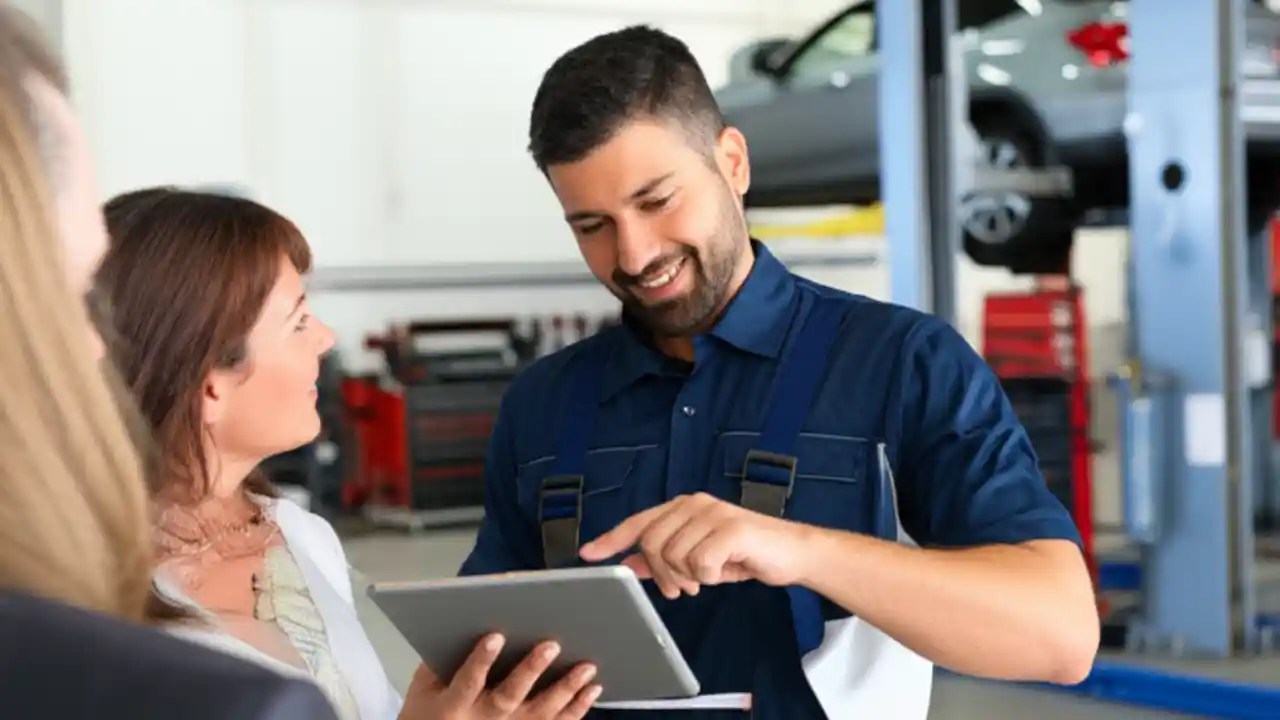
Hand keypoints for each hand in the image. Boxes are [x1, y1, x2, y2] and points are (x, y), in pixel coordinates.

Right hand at [398, 633, 601, 719]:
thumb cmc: (430, 713)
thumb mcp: (425, 686)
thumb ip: (446, 656)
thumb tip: (474, 613)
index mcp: (452, 707)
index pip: (467, 682)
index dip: (481, 660)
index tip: (495, 636)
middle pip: (508, 698)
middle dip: (530, 671)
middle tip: (551, 644)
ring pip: (538, 714)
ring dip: (565, 689)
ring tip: (586, 666)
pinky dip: (576, 709)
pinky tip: (592, 689)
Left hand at [578, 492, 813, 598]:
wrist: (792, 552)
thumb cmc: (744, 554)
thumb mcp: (698, 558)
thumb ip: (664, 558)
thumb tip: (631, 563)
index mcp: (684, 507)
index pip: (639, 522)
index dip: (612, 539)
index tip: (589, 554)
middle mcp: (695, 504)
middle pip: (653, 543)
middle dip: (662, 573)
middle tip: (680, 587)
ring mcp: (713, 514)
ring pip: (675, 556)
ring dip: (689, 577)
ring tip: (706, 578)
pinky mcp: (732, 529)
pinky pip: (701, 564)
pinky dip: (710, 577)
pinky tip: (724, 572)